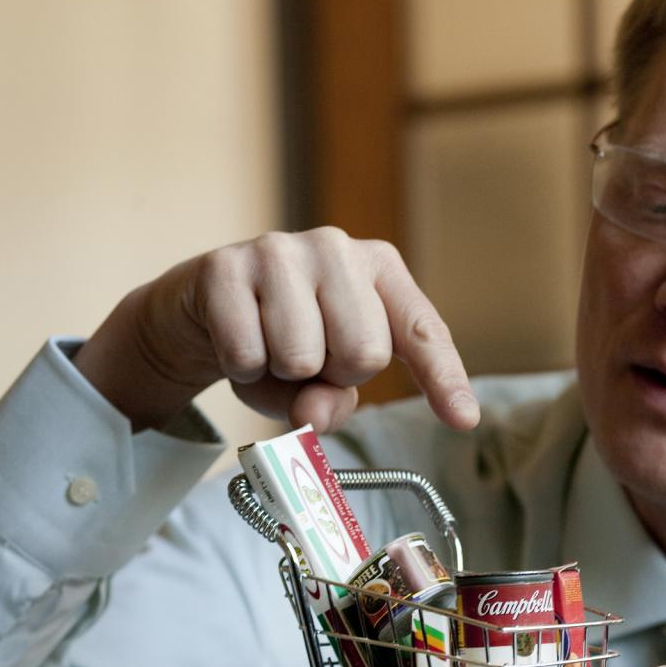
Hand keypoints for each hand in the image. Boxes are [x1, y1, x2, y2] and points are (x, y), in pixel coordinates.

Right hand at [74, 228, 479, 432]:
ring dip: (280, 373)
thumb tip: (313, 417)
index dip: (443, 379)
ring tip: (270, 348)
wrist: (201, 309)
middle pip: (363, 354)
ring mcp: (280, 250)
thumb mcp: (322, 378)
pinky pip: (247, 354)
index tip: (464, 419)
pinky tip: (237, 342)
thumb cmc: (280, 340)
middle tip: (307, 358)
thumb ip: (333, 402)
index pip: (421, 330)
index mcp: (380, 269)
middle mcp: (337, 247)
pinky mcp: (226, 266)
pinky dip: (241, 369)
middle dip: (332, 376)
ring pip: (301, 358)